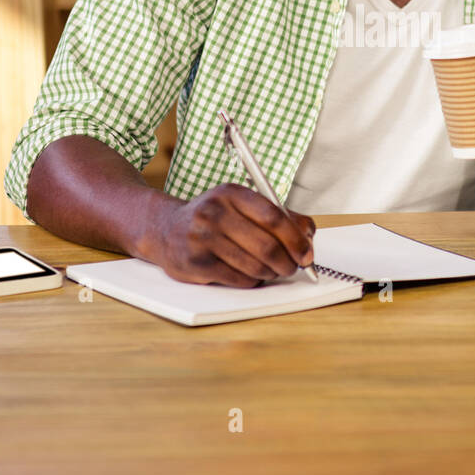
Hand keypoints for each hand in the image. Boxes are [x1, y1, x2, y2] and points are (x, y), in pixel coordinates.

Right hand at [146, 184, 315, 286]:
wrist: (166, 229)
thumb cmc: (215, 219)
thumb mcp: (243, 206)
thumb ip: (279, 216)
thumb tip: (308, 236)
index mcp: (232, 193)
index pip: (274, 216)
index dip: (296, 239)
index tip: (307, 254)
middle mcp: (214, 212)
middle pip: (267, 246)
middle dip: (287, 262)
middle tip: (292, 268)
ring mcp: (202, 238)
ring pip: (255, 266)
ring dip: (270, 273)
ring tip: (271, 270)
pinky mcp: (195, 263)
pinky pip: (238, 279)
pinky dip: (252, 281)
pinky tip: (250, 274)